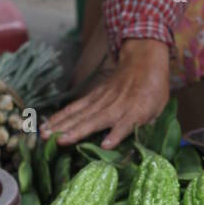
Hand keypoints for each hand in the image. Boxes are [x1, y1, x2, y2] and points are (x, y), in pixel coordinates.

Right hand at [44, 39, 170, 146]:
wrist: (143, 60)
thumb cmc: (153, 89)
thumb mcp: (159, 108)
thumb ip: (147, 125)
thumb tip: (137, 144)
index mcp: (137, 110)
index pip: (127, 123)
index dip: (117, 134)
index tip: (105, 144)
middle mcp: (116, 105)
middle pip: (95, 119)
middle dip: (75, 131)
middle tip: (58, 141)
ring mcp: (102, 99)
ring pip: (80, 113)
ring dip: (61, 124)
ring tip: (44, 134)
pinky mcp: (93, 96)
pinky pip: (75, 107)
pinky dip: (60, 116)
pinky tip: (47, 124)